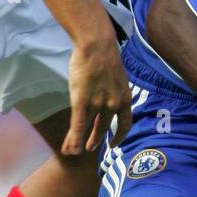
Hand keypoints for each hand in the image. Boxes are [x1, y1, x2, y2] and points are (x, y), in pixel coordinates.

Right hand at [62, 31, 132, 155]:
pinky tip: (71, 148)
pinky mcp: (82, 102)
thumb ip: (115, 90)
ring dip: (81, 141)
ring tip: (76, 150)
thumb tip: (110, 94)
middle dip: (96, 139)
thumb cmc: (106, 56)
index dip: (119, 136)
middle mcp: (114, 105)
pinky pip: (78, 125)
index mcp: (125, 98)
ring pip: (88, 129)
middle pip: (104, 127)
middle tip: (92, 147)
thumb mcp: (118, 77)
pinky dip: (74, 139)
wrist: (97, 46)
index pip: (125, 124)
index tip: (114, 143)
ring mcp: (98, 104)